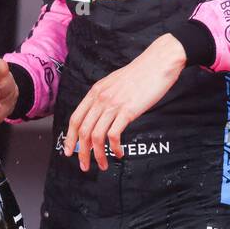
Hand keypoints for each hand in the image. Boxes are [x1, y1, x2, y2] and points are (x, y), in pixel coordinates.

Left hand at [64, 33, 186, 171]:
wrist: (159, 62)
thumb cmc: (142, 73)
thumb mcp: (116, 82)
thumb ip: (106, 96)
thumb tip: (102, 112)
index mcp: (96, 91)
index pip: (76, 118)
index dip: (70, 137)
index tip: (69, 151)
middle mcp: (101, 98)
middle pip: (83, 131)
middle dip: (81, 152)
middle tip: (83, 166)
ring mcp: (113, 104)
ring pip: (96, 136)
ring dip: (97, 155)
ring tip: (102, 165)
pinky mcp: (128, 111)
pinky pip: (114, 135)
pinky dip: (114, 148)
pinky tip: (119, 153)